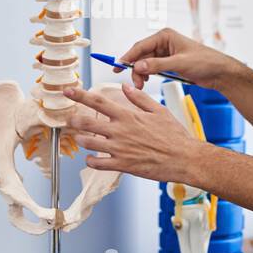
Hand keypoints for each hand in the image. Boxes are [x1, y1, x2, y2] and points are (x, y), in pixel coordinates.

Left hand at [63, 83, 204, 183]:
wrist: (184, 158)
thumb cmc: (175, 135)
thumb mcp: (159, 110)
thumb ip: (139, 98)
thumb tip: (126, 87)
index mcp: (128, 116)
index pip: (98, 101)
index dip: (80, 95)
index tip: (68, 91)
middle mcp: (120, 131)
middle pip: (87, 122)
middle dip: (74, 120)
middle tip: (70, 119)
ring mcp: (120, 149)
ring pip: (89, 143)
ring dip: (81, 140)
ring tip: (80, 138)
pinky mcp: (123, 165)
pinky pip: (99, 164)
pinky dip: (91, 161)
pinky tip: (91, 159)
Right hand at [116, 27, 242, 90]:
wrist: (220, 72)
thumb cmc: (205, 62)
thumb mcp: (180, 64)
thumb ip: (158, 65)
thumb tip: (138, 66)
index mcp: (165, 36)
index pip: (140, 46)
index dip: (128, 57)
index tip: (118, 66)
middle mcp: (164, 42)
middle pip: (141, 55)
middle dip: (136, 69)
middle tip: (136, 83)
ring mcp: (166, 53)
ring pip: (145, 63)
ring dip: (141, 73)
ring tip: (142, 85)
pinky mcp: (169, 63)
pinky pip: (152, 68)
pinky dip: (148, 75)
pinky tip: (147, 81)